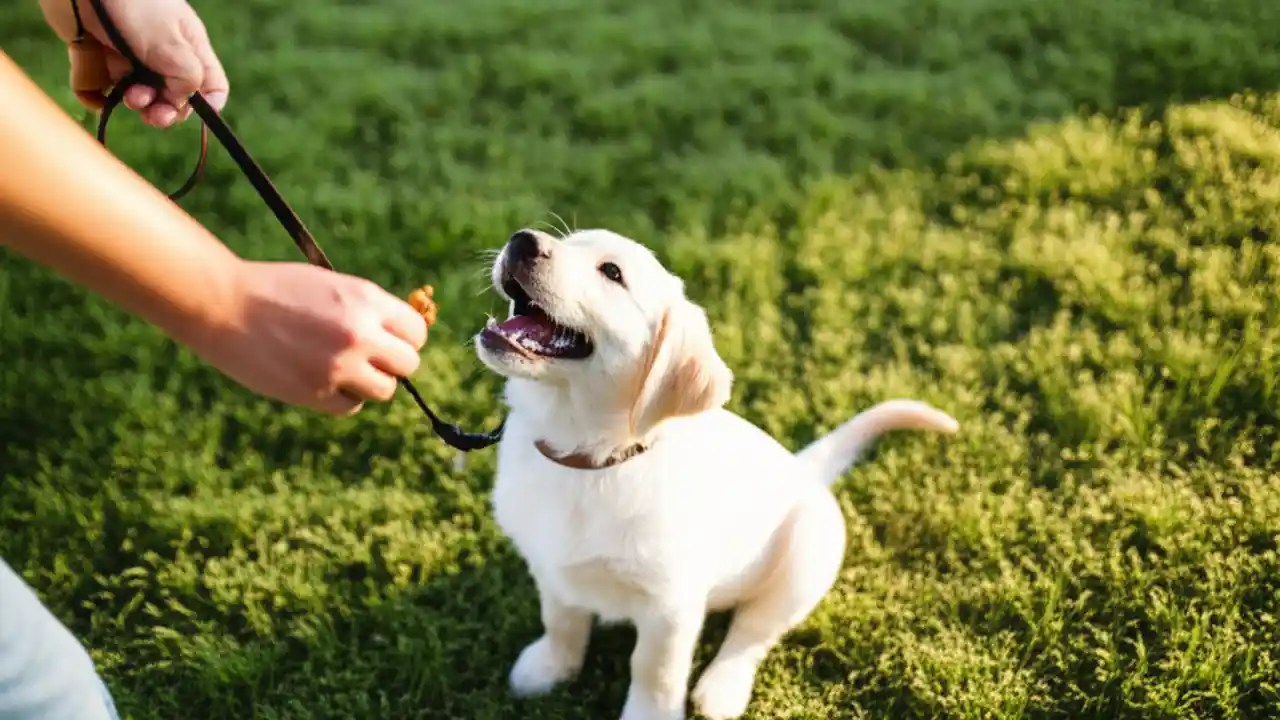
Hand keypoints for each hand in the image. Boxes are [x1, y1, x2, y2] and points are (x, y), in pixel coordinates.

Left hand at [38, 0, 227, 126]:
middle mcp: (162, 54)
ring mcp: (129, 57)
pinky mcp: (98, 58)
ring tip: (129, 96)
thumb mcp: (171, 44)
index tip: (191, 117)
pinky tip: (101, 95)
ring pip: (139, 95)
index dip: (207, 106)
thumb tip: (182, 103)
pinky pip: (101, 87)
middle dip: (166, 110)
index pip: (210, 85)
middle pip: (173, 96)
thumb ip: (187, 78)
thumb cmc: (135, 6)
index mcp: (187, 48)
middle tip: (154, 114)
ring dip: (137, 103)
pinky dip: (99, 97)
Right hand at [191, 261, 428, 415]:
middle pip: (408, 364)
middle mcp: (359, 334)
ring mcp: (338, 366)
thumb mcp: (330, 285)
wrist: (223, 305)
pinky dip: (342, 399)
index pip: (417, 332)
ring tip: (343, 369)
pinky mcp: (315, 392)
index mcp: (366, 300)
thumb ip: (367, 310)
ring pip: (385, 390)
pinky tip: (322, 381)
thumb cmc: (275, 289)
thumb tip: (400, 337)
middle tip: (370, 359)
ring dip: (369, 383)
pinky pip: (351, 407)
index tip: (391, 340)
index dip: (406, 338)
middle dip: (392, 363)